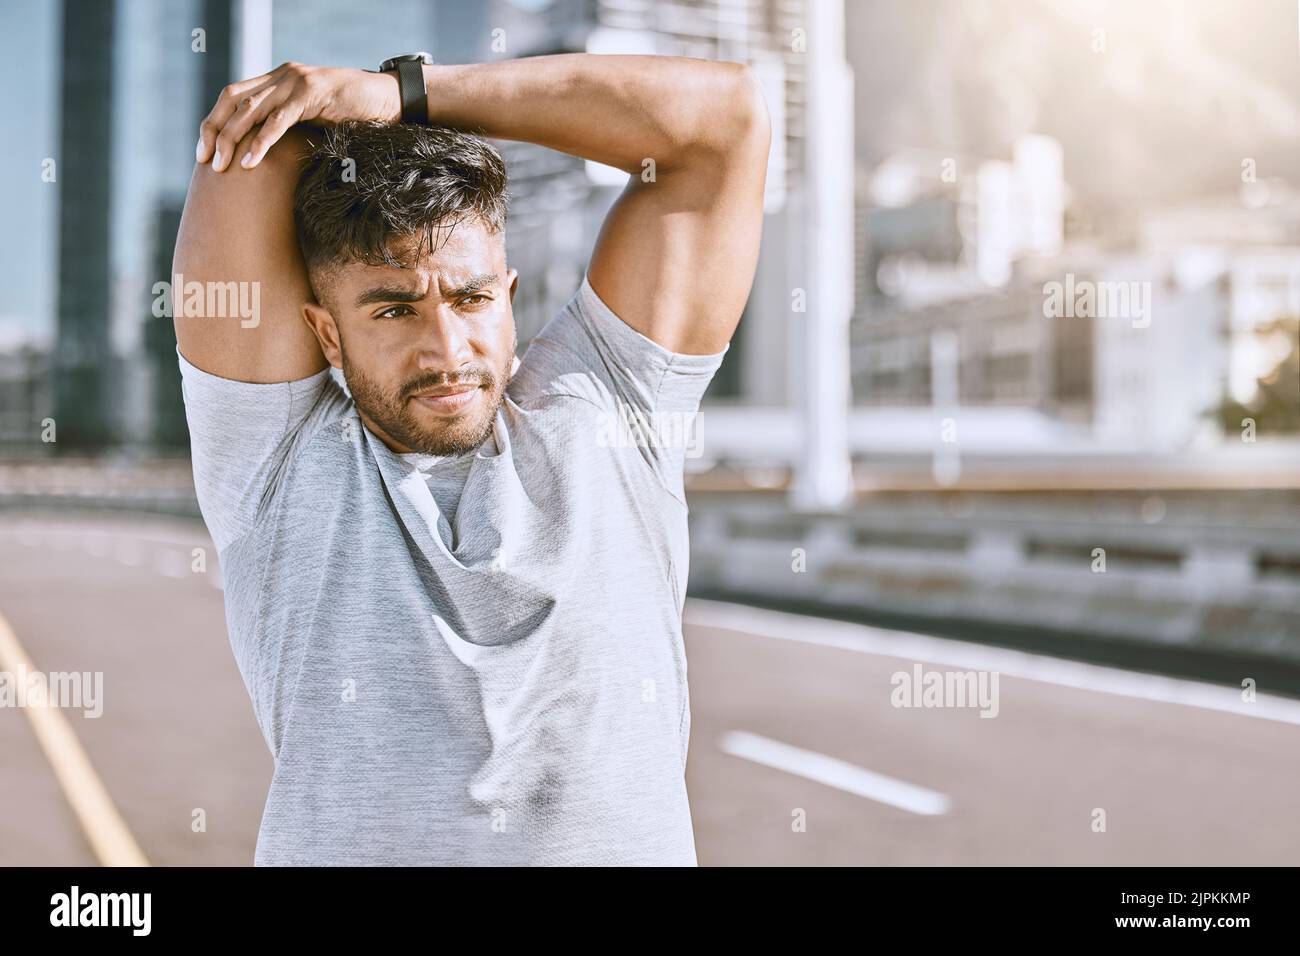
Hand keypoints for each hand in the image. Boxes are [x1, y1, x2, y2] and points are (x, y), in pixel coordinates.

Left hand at [196, 62, 400, 171]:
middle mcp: (282, 75)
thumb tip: (266, 154)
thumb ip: (291, 125)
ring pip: (250, 109)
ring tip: (223, 167)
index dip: (214, 122)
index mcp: (279, 79)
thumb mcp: (315, 119)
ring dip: (232, 140)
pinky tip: (250, 162)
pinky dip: (261, 142)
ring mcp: (296, 81)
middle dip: (214, 131)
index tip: (204, 151)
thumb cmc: (357, 116)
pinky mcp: (312, 93)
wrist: (391, 100)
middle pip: (233, 99)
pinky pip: (279, 120)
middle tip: (206, 161)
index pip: (233, 96)